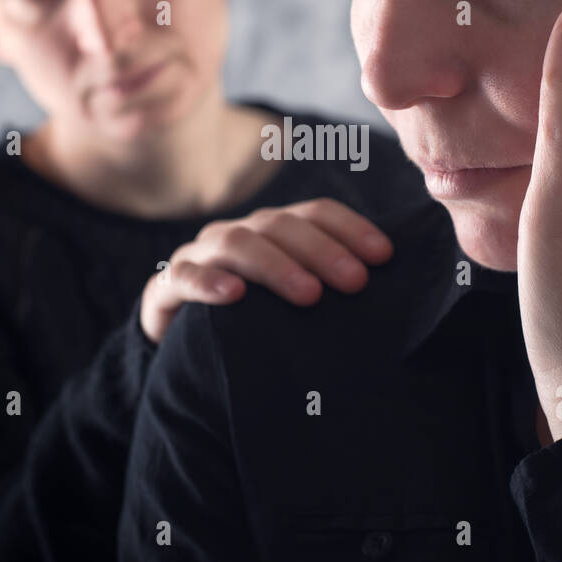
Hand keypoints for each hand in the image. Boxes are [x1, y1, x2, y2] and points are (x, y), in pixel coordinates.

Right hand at [139, 197, 392, 342]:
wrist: (184, 348)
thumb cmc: (255, 323)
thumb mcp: (294, 303)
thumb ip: (330, 290)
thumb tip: (395, 299)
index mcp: (274, 231)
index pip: (315, 212)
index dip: (351, 228)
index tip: (384, 256)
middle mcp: (238, 234)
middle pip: (280, 225)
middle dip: (322, 251)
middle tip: (355, 282)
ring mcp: (200, 256)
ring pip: (237, 243)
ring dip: (275, 266)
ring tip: (308, 294)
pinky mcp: (166, 288)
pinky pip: (183, 277)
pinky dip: (208, 283)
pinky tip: (234, 297)